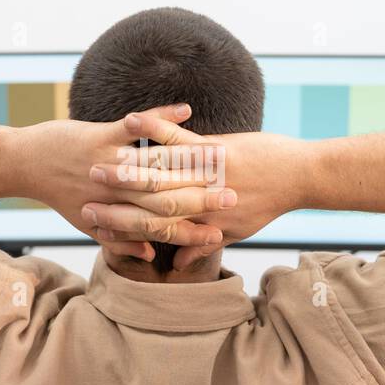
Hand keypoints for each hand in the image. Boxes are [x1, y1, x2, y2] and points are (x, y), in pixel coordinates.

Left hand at [16, 105, 238, 259]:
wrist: (25, 164)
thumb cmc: (60, 194)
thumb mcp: (90, 224)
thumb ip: (121, 243)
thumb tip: (149, 257)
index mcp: (116, 215)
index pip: (164, 229)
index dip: (195, 232)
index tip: (224, 230)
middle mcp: (115, 193)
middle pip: (171, 200)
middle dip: (206, 197)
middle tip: (238, 194)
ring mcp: (108, 163)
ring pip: (157, 164)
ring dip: (192, 158)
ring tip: (225, 153)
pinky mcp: (99, 138)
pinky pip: (136, 128)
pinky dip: (160, 117)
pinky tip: (186, 108)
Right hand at [83, 112, 308, 268]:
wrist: (300, 176)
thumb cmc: (268, 203)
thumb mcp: (236, 231)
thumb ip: (202, 244)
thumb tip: (176, 264)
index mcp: (201, 221)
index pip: (150, 226)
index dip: (119, 225)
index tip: (92, 221)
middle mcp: (198, 200)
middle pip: (146, 200)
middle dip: (113, 196)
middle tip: (83, 192)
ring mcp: (205, 173)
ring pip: (157, 171)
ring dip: (124, 166)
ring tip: (94, 161)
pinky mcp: (216, 148)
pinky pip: (179, 139)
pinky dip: (156, 127)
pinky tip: (133, 120)